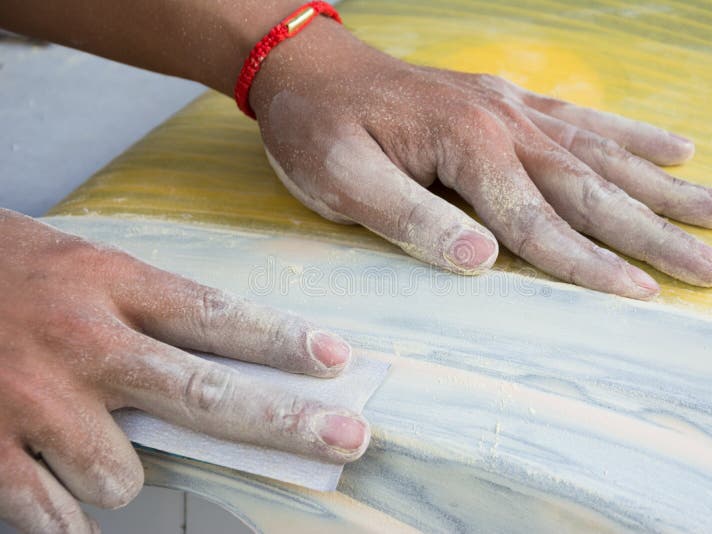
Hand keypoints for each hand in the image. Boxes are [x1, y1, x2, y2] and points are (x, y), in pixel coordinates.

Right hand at [0, 209, 368, 533]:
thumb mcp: (82, 270)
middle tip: (347, 439)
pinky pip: (58, 517)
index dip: (280, 341)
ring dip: (118, 472)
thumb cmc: (8, 275)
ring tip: (80, 435)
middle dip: (285, 422)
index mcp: (105, 282)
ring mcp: (31, 401)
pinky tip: (50, 480)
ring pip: (123, 475)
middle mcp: (78, 341)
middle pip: (201, 392)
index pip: (213, 314)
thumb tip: (219, 374)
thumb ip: (145, 319)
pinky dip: (68, 514)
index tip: (337, 361)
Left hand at [250, 20, 711, 298]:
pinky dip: (632, 136)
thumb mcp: (342, 181)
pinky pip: (583, 120)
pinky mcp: (509, 102)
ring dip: (665, 187)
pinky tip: (672, 148)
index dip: (588, 264)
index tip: (642, 295)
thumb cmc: (319, 129)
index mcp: (466, 146)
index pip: (536, 222)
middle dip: (655, 232)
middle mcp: (505, 123)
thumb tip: (482, 260)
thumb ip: (411, 218)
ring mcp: (513, 107)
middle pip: (592, 188)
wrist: (311, 67)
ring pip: (604, 153)